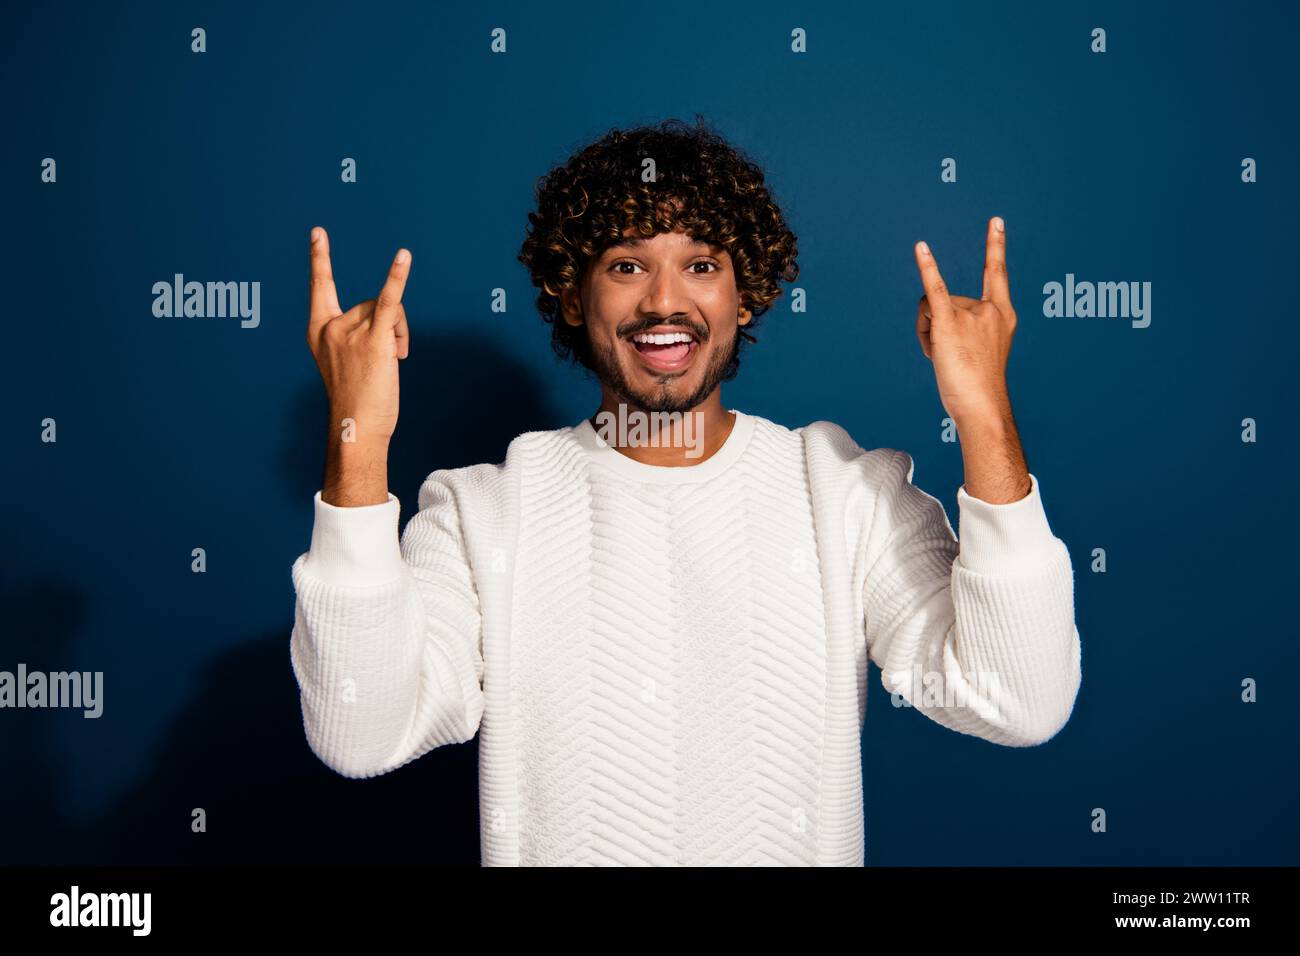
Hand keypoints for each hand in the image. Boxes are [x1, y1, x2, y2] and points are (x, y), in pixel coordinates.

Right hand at [307, 226, 410, 445]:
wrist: (356, 429)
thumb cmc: (356, 401)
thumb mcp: (348, 361)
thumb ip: (360, 334)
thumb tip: (389, 319)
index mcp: (318, 331)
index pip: (321, 287)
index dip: (320, 259)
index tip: (318, 232)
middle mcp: (331, 327)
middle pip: (371, 302)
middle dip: (389, 324)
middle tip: (391, 357)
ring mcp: (351, 332)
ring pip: (388, 310)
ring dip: (400, 331)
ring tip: (395, 360)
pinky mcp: (375, 340)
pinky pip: (390, 301)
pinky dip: (397, 277)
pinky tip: (403, 256)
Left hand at [913, 217, 1015, 423]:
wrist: (982, 407)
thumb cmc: (978, 386)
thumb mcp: (975, 350)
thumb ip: (960, 325)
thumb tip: (931, 311)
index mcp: (1003, 314)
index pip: (997, 273)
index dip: (995, 246)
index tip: (996, 222)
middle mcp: (990, 310)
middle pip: (944, 299)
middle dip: (935, 326)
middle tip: (948, 357)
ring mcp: (972, 315)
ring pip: (929, 308)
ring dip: (925, 333)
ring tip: (940, 358)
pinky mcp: (950, 324)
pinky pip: (935, 291)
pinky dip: (927, 268)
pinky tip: (921, 247)